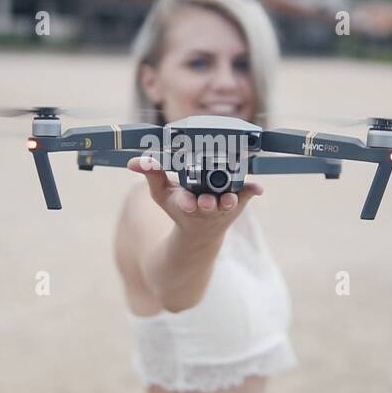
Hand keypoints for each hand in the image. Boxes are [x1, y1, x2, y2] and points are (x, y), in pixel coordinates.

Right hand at [126, 156, 262, 237]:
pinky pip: (247, 194)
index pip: (185, 203)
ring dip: (229, 201)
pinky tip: (257, 187)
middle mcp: (207, 205)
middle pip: (209, 203)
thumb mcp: (162, 193)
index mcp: (187, 204)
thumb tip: (134, 161)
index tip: (187, 203)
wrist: (202, 231)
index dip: (186, 202)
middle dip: (208, 203)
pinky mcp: (239, 201)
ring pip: (228, 202)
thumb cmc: (181, 207)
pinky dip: (251, 191)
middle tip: (208, 201)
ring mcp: (224, 204)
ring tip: (230, 198)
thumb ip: (152, 174)